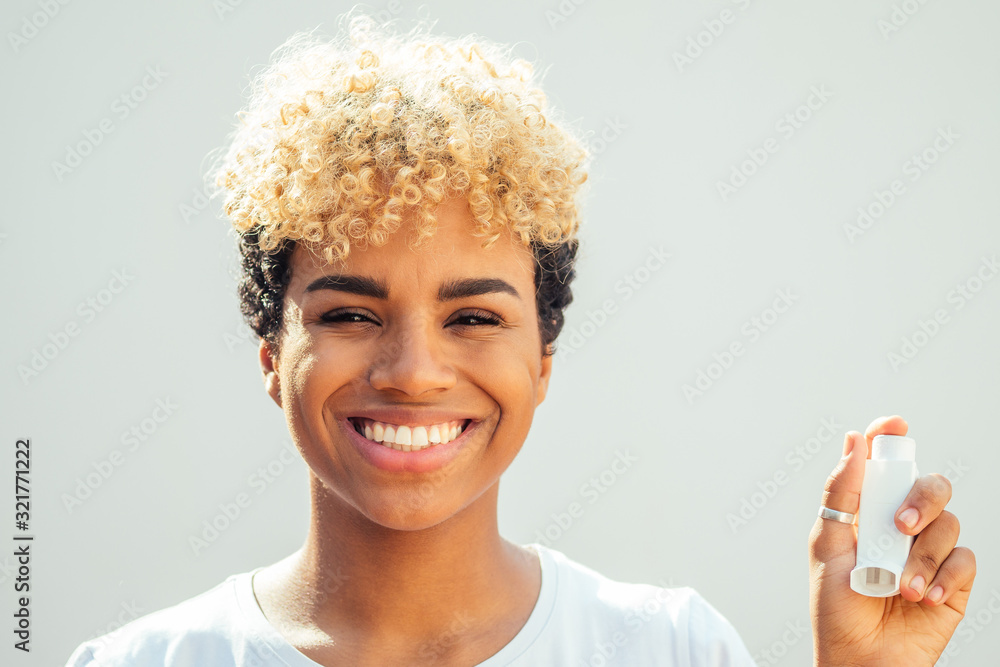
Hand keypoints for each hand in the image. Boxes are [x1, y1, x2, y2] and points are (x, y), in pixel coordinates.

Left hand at [807, 415, 975, 665]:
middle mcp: (901, 527)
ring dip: (924, 554)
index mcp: (867, 513)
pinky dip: (945, 576)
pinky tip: (923, 597)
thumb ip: (842, 491)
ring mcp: (929, 553)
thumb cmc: (836, 608)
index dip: (889, 438)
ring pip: (949, 523)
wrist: (859, 661)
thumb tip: (853, 441)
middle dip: (920, 499)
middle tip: (899, 526)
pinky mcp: (952, 582)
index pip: (884, 465)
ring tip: (901, 586)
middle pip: (930, 485)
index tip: (893, 425)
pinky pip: (965, 561)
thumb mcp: (826, 545)